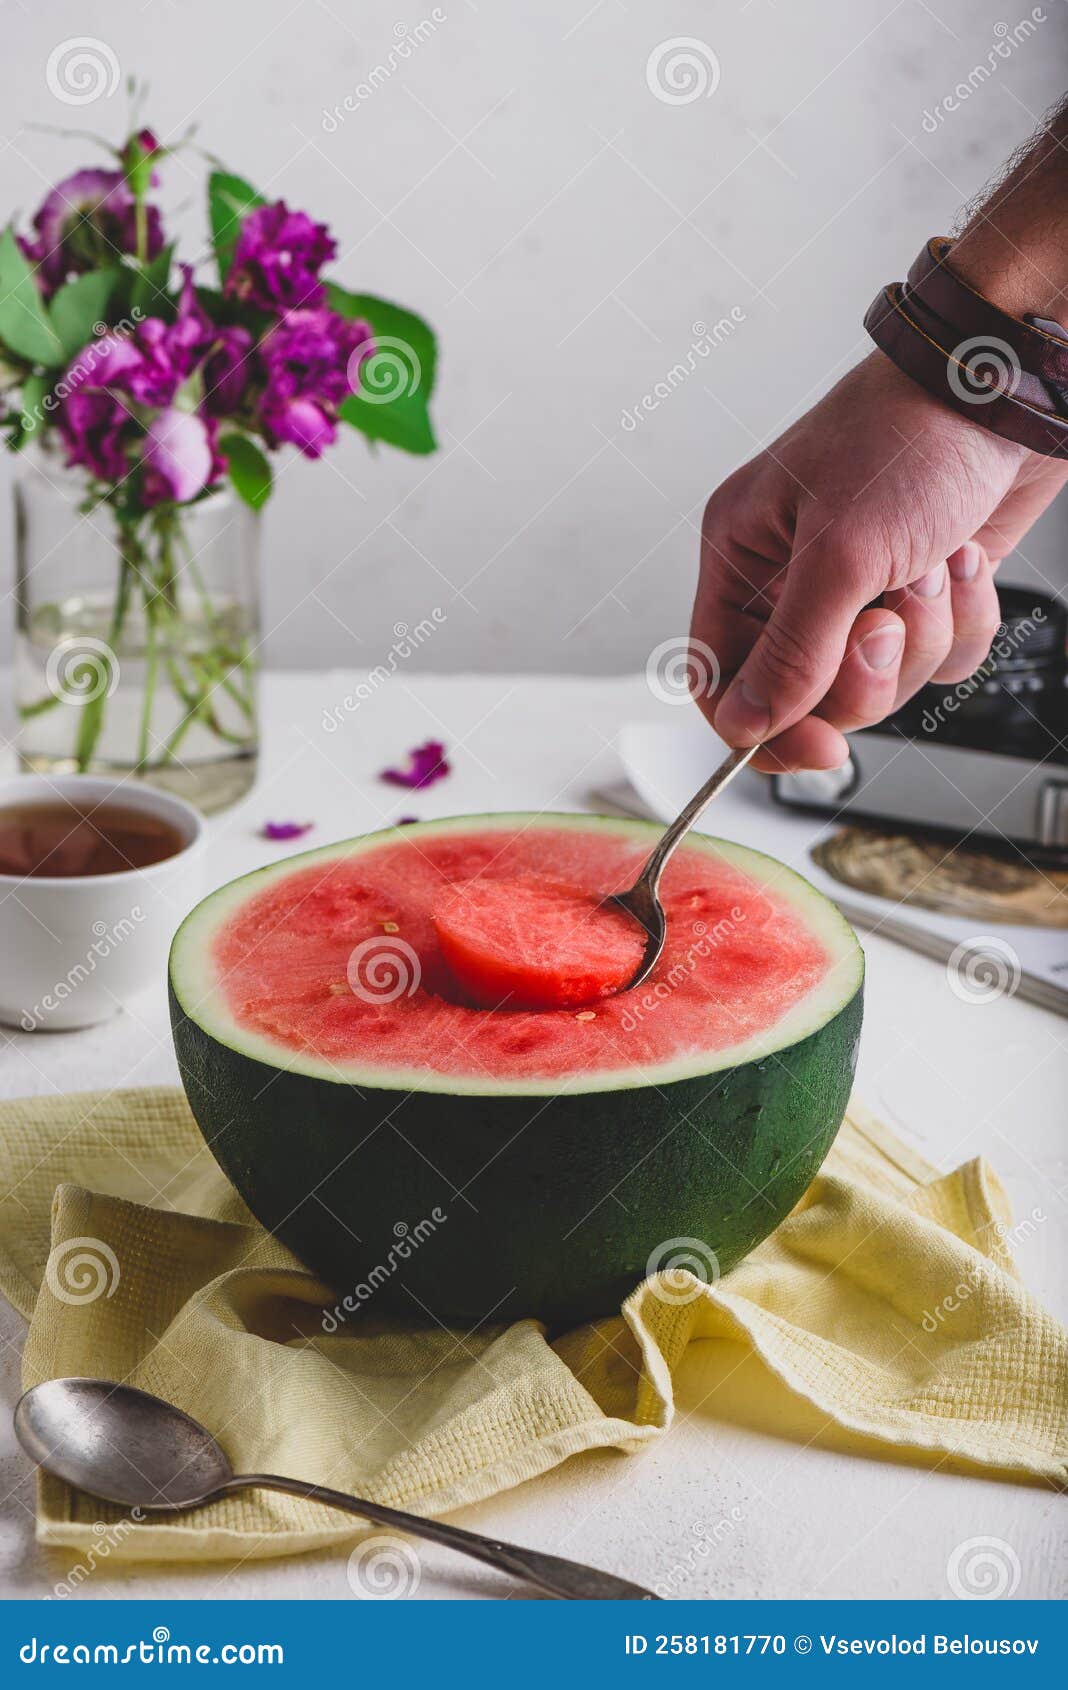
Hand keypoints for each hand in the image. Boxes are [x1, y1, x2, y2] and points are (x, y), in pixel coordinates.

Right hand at [691, 351, 1067, 770]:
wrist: (1008, 388)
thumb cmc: (912, 436)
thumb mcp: (841, 554)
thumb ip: (792, 654)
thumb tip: (745, 728)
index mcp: (743, 556)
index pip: (721, 678)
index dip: (764, 727)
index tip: (821, 749)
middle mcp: (793, 577)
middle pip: (807, 695)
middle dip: (865, 671)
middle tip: (888, 621)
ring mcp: (861, 587)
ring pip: (880, 681)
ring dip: (923, 636)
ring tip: (934, 568)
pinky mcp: (921, 590)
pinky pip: (936, 657)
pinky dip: (963, 619)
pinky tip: (966, 562)